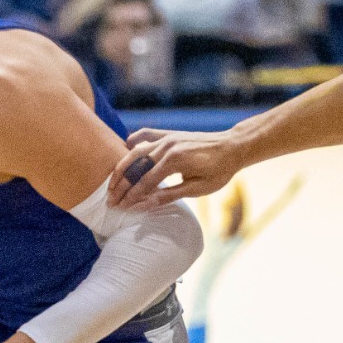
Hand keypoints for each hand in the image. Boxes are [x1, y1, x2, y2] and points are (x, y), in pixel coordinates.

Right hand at [109, 128, 244, 208]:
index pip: (146, 182)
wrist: (233, 147)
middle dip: (121, 185)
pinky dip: (134, 141)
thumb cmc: (219, 171)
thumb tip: (147, 203)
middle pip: (136, 168)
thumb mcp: (198, 189)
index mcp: (174, 161)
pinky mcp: (169, 134)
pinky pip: (146, 135)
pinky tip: (125, 148)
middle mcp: (167, 146)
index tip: (121, 208)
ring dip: (122, 167)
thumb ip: (170, 195)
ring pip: (136, 152)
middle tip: (110, 200)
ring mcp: (167, 137)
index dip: (132, 196)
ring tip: (112, 183)